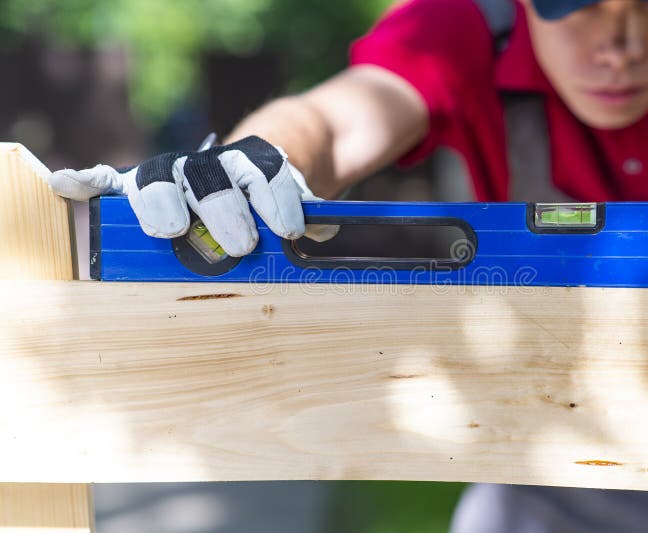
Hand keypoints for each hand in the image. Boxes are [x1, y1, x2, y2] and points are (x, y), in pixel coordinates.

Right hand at [48, 136, 337, 255]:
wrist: (256, 165)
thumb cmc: (273, 197)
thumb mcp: (298, 204)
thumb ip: (309, 217)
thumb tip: (323, 235)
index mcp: (253, 165)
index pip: (265, 174)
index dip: (276, 198)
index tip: (289, 228)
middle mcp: (212, 166)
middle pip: (212, 176)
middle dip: (225, 209)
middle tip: (241, 244)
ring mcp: (177, 174)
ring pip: (163, 176)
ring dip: (163, 202)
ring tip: (168, 229)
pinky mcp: (146, 186)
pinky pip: (113, 179)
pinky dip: (90, 181)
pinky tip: (68, 185)